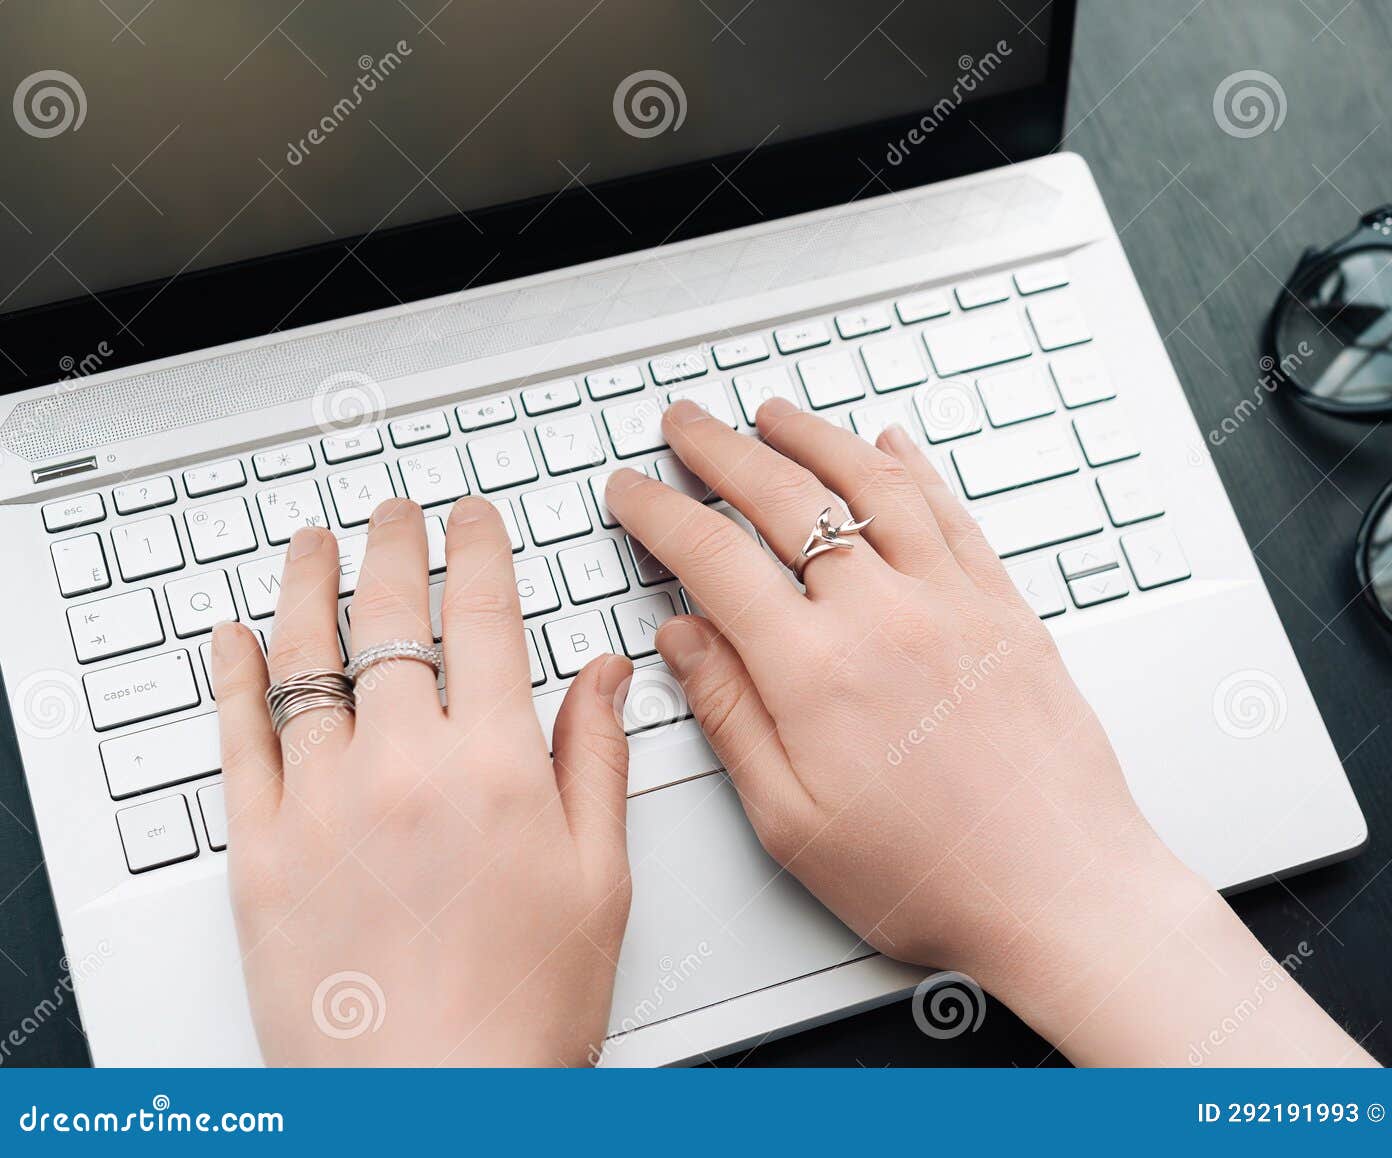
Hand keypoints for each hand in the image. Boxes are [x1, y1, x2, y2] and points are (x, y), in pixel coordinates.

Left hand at [213, 497, 633, 1065]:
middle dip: (395, 545)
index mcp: (499, 765)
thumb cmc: (526, 1008)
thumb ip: (599, 760)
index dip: (479, 550)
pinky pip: (238, 739)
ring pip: (307, 659)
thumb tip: (606, 673)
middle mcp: (406, 766)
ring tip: (313, 541)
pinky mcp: (260, 852)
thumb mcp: (601, 879)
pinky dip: (233, 677)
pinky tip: (233, 637)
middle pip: (392, 619)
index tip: (473, 518)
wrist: (436, 1107)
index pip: (485, 617)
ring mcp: (323, 804)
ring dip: (309, 584)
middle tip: (395, 511)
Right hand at [608, 399, 1371, 1065]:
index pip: (713, 557)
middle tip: (684, 423)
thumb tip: (680, 640)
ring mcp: (951, 600)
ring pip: (871, 484)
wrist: (1061, 889)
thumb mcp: (793, 821)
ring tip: (771, 413)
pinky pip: (949, 512)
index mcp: (815, 671)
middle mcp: (883, 614)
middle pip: (785, 497)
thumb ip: (730, 717)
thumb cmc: (929, 875)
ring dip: (813, 436)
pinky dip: (910, 468)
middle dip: (721, 450)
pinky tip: (889, 446)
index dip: (660, 512)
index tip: (631, 490)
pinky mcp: (1004, 607)